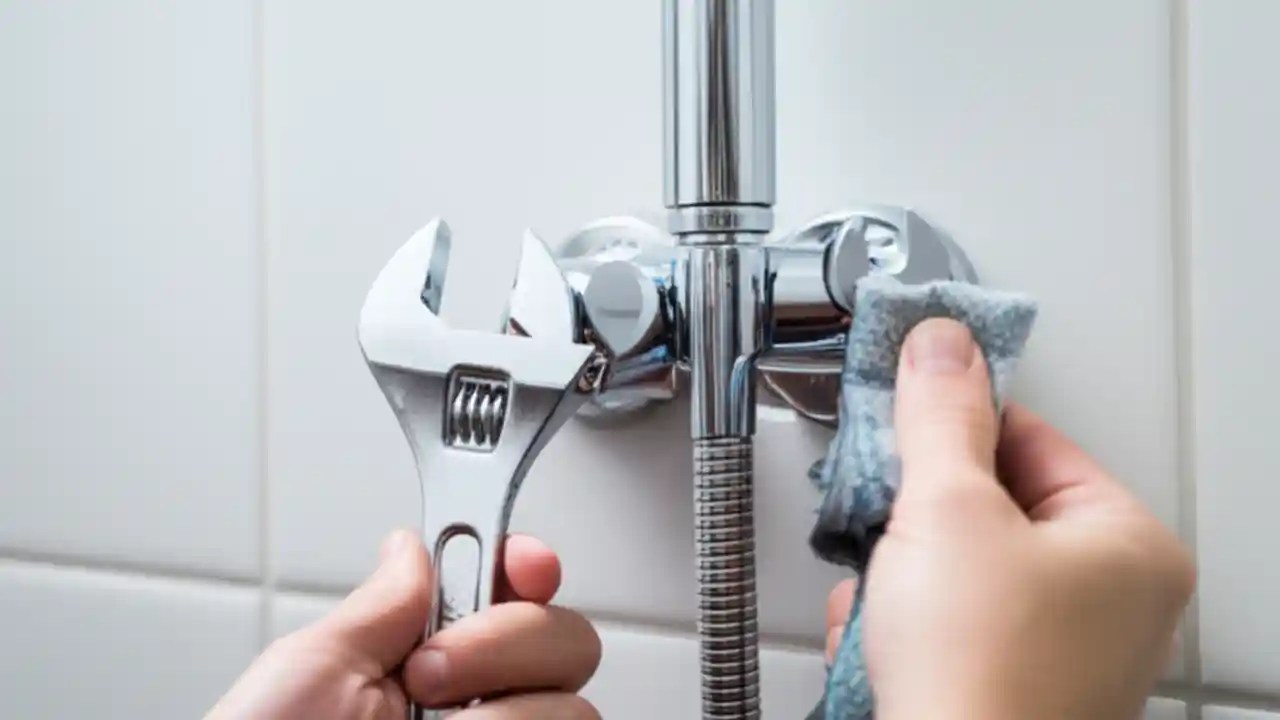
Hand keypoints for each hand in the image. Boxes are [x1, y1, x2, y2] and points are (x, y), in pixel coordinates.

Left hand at [207, 530, 601, 718]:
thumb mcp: (314, 667)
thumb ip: (381, 603)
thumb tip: (412, 543)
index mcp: (427, 653)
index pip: (517, 587)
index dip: (531, 564)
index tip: (525, 566)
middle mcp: (476, 703)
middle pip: (567, 638)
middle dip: (503, 644)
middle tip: (426, 676)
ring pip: (573, 707)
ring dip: (496, 719)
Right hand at [825, 319, 1194, 719]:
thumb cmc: (975, 672)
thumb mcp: (947, 508)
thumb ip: (940, 415)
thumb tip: (942, 342)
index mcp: (1127, 547)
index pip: (1033, 439)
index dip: (956, 423)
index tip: (901, 413)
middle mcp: (1109, 603)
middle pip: (988, 506)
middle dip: (913, 516)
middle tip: (881, 513)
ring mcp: (1059, 652)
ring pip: (955, 568)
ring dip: (896, 573)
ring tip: (877, 597)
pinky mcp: (1006, 688)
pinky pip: (947, 624)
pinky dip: (899, 625)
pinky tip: (876, 642)